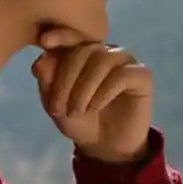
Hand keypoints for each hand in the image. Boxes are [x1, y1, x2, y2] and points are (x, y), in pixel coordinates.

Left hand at [33, 26, 153, 163]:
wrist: (105, 147)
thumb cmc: (80, 121)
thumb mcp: (56, 104)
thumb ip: (48, 82)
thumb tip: (40, 61)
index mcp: (84, 53)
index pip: (72, 36)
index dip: (60, 36)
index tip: (44, 42)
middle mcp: (106, 52)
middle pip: (84, 51)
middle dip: (67, 80)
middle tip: (59, 108)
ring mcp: (125, 62)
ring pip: (102, 60)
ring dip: (84, 88)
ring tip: (77, 111)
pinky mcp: (142, 77)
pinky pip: (122, 75)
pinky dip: (104, 92)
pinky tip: (96, 106)